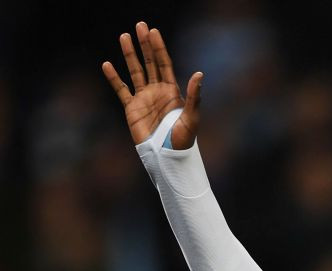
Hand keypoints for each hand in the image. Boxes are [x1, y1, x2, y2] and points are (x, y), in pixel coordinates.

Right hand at [101, 22, 201, 148]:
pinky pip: (121, 90)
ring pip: (135, 71)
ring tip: (124, 36)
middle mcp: (157, 91)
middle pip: (150, 63)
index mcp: (172, 91)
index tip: (153, 31)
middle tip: (140, 26)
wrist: (167, 156)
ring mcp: (144, 98)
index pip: (164, 64)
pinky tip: (107, 64)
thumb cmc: (183, 140)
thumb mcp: (191, 118)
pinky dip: (113, 78)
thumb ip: (193, 97)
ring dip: (129, 54)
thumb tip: (199, 75)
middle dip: (145, 44)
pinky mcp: (131, 109)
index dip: (159, 48)